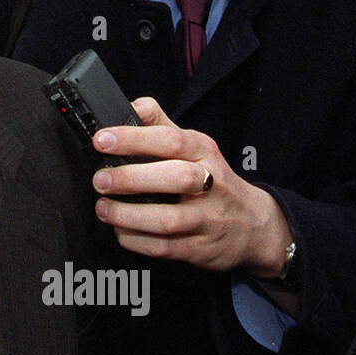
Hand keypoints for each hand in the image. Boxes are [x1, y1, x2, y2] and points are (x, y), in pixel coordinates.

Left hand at [90, 97, 292, 276]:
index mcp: (204, 152)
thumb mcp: (195, 146)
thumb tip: (130, 106)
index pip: (171, 140)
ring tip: (103, 208)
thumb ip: (161, 124)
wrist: (254, 225)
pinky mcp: (200, 248)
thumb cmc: (213, 180)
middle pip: (175, 178)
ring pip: (168, 220)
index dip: (134, 139)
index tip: (102, 140)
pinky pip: (164, 247)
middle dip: (131, 178)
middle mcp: (210, 183)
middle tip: (101, 179)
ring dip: (128, 215)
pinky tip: (120, 230)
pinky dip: (136, 240)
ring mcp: (207, 219)